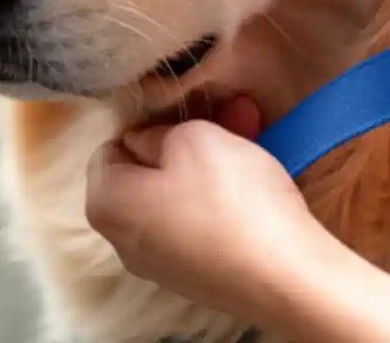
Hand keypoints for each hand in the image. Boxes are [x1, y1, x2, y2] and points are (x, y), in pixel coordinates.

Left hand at [85, 98, 326, 326]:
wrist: (283, 274)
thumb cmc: (230, 197)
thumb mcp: (195, 137)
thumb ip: (160, 132)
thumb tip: (148, 143)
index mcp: (107, 203)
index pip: (109, 148)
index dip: (147, 122)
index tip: (186, 112)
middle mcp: (123, 240)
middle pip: (145, 175)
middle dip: (184, 143)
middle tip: (227, 118)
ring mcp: (161, 264)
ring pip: (177, 197)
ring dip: (207, 166)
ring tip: (249, 141)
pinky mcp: (197, 277)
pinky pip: (199, 224)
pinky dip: (220, 200)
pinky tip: (254, 185)